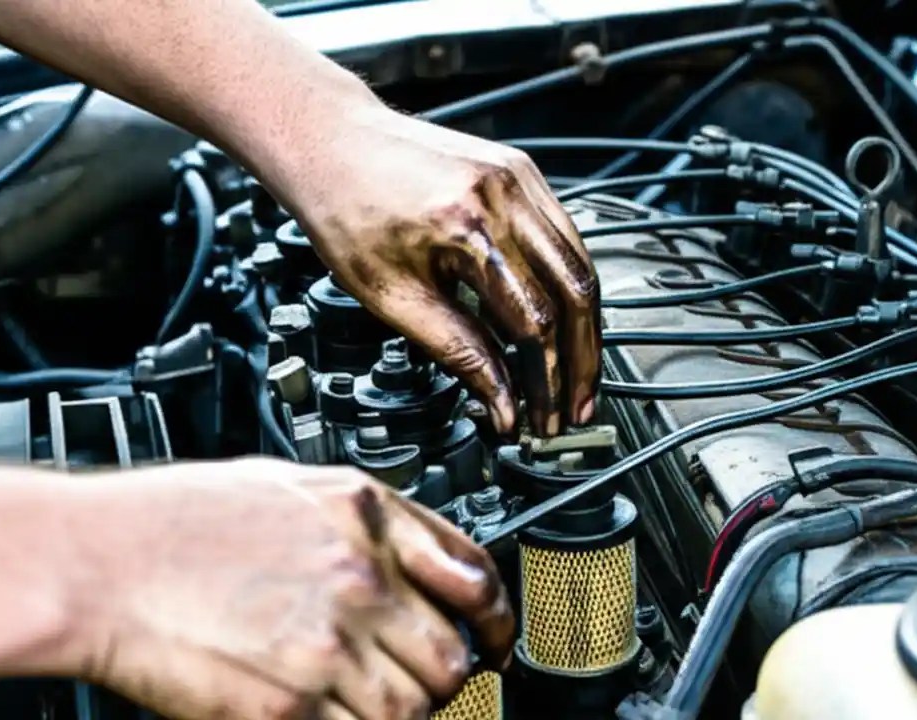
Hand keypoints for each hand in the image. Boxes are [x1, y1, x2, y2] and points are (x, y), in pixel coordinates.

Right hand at [74, 458, 513, 719]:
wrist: (96, 562)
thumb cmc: (176, 519)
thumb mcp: (291, 483)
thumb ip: (365, 518)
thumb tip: (416, 555)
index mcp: (366, 515)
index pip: (473, 572)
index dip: (496, 613)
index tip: (495, 633)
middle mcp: (360, 577)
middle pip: (453, 651)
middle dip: (449, 672)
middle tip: (428, 678)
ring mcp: (328, 644)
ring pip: (416, 705)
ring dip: (408, 711)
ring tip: (377, 701)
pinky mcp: (289, 704)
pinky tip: (339, 716)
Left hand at [276, 101, 600, 436]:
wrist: (332, 143)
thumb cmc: (346, 211)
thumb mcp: (392, 297)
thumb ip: (457, 351)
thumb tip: (502, 402)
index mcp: (467, 227)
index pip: (532, 321)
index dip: (541, 381)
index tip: (538, 419)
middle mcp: (505, 194)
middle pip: (575, 292)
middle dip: (582, 361)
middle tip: (576, 410)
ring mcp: (521, 178)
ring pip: (581, 265)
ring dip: (585, 329)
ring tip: (577, 377)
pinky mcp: (523, 174)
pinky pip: (565, 238)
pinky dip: (569, 287)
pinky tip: (562, 324)